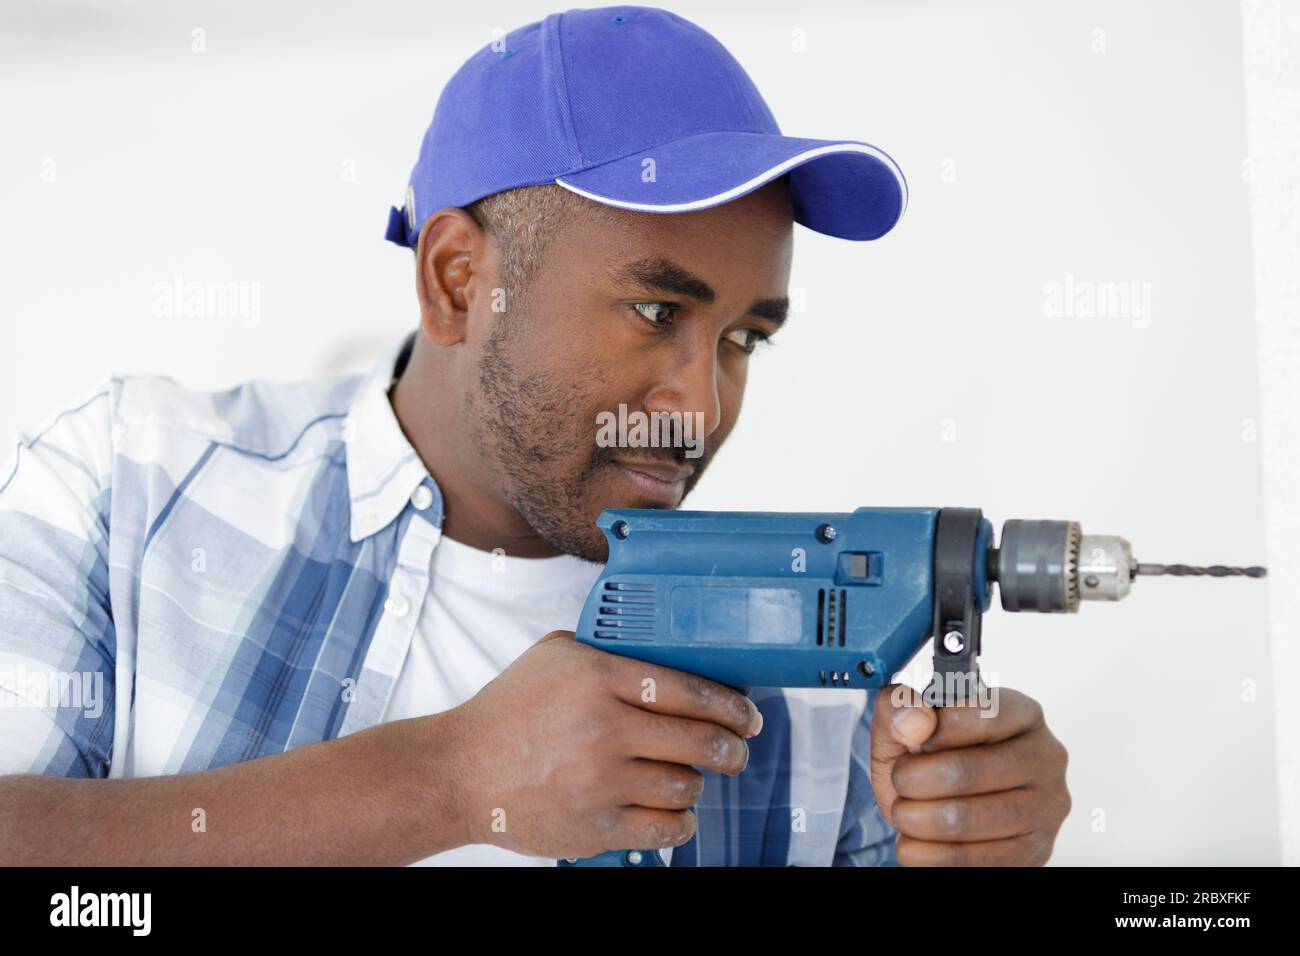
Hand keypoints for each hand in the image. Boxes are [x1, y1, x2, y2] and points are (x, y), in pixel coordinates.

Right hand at [444, 630, 763, 859]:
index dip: (731, 705)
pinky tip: (674, 809)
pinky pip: (666, 828)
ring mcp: (600, 781)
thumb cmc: (509, 711)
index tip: (746, 714)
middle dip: (732, 747)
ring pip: (686, 786)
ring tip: (690, 776)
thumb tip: (669, 654)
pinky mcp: (595, 826)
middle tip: (737, 749)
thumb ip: (609, 651)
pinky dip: (680, 821)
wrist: (460, 771)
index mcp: (597, 678)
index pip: (688, 689)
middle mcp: (603, 729)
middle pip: (699, 740)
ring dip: (697, 782)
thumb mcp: (555, 656)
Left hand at [869, 682, 1070, 864]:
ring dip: (914, 819)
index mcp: (1022, 713)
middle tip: (899, 781)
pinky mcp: (1034, 852)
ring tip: (904, 812)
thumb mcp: (907, 723)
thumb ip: (900, 705)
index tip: (908, 742)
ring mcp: (1045, 809)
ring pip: (962, 819)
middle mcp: (1045, 758)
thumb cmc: (931, 756)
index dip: (931, 732)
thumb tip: (913, 720)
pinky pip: (969, 859)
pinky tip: (914, 844)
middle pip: (965, 771)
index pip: (981, 716)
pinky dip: (926, 854)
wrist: (946, 808)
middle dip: (911, 779)